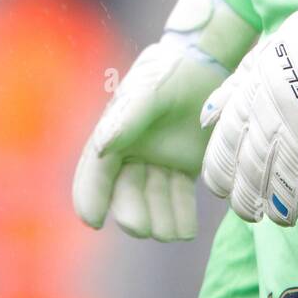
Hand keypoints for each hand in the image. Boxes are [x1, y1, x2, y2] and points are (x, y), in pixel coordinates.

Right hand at [72, 0, 257, 240]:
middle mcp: (133, 153)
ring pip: (153, 200)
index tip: (92, 221)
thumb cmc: (171, 72)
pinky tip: (187, 229)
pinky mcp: (183, 166)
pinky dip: (181, 215)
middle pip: (125, 192)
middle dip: (132, 213)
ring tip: (173, 233)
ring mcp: (159, 161)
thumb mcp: (149, 91)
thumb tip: (102, 148)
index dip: (90, 195)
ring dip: (159, 220)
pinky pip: (178, 197)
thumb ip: (126, 119)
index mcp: (115, 134)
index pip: (96, 171)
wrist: (207, 63)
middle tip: (144, 229)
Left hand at [200, 0, 297, 227]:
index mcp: (245, 105)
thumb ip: (228, 94)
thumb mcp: (252, 62)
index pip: (220, 159)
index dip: (222, 182)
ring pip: (285, 190)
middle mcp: (268, 123)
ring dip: (284, 211)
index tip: (228, 191)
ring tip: (286, 217)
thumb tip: (203, 120)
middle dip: (250, 206)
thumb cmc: (294, 43)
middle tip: (255, 215)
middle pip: (250, 182)